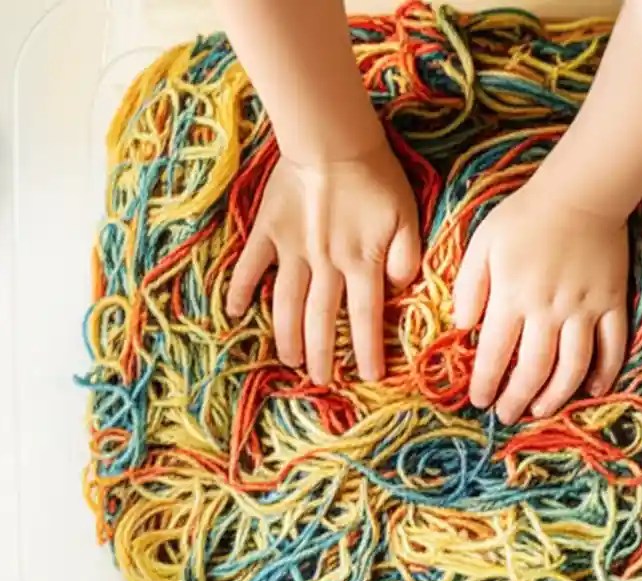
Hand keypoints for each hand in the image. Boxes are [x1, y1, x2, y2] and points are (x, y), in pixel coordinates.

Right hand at [227, 143, 420, 383]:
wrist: (333, 139)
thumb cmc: (377, 176)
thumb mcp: (407, 215)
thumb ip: (407, 256)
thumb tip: (399, 289)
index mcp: (362, 261)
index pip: (365, 316)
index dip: (367, 349)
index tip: (369, 377)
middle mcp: (326, 263)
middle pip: (322, 319)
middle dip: (323, 355)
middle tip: (323, 380)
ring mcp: (293, 249)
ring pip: (287, 303)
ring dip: (287, 336)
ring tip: (290, 361)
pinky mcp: (268, 231)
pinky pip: (250, 265)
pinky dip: (240, 289)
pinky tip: (234, 313)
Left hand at [453, 187, 628, 423]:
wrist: (582, 192)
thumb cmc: (525, 216)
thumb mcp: (482, 243)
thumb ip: (469, 286)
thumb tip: (461, 327)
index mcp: (513, 295)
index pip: (495, 352)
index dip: (485, 382)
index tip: (477, 400)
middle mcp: (549, 309)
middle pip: (534, 368)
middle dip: (517, 398)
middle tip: (505, 415)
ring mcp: (585, 309)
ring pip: (573, 366)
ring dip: (556, 395)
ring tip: (541, 410)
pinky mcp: (612, 303)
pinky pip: (612, 346)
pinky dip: (605, 372)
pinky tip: (592, 390)